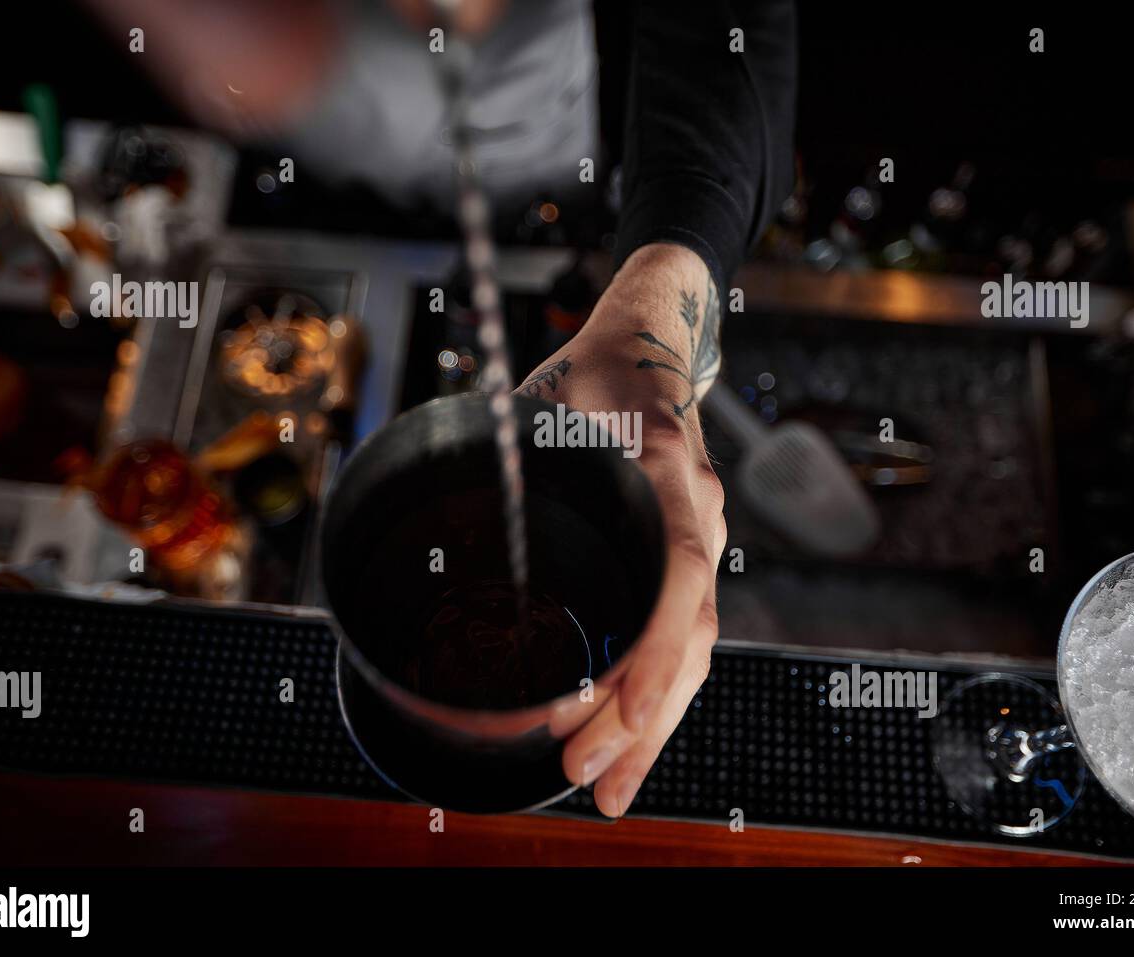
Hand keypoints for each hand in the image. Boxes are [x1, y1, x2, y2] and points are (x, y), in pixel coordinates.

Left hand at [517, 243, 726, 816]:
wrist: (648, 342)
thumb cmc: (589, 372)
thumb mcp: (539, 397)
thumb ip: (506, 450)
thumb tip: (433, 510)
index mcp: (661, 464)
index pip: (678, 566)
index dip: (653, 644)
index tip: (618, 706)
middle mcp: (694, 508)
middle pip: (689, 629)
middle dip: (643, 713)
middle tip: (587, 776)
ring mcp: (700, 534)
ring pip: (693, 644)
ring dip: (653, 722)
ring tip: (609, 788)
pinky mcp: (686, 554)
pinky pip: (684, 632)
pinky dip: (659, 692)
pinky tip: (631, 739)